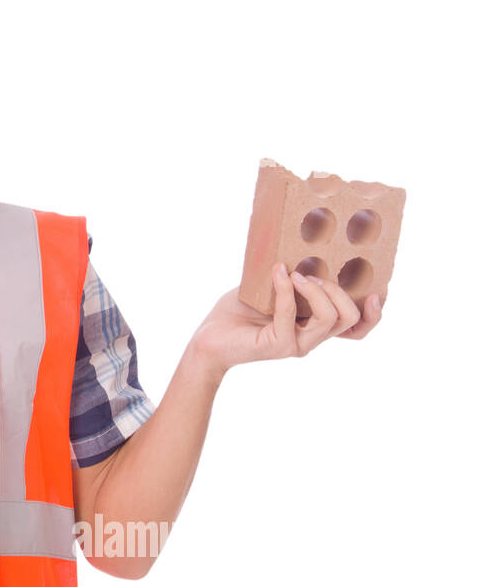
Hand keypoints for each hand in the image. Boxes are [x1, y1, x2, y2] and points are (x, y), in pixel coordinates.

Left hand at [190, 262, 383, 374]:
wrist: (209, 337)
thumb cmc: (238, 311)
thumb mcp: (272, 287)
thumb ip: (294, 274)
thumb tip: (304, 241)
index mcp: (315, 326)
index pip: (358, 328)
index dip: (374, 313)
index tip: (377, 289)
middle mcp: (311, 338)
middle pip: (351, 319)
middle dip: (340, 290)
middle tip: (315, 275)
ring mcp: (296, 344)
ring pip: (330, 319)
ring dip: (318, 291)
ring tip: (298, 274)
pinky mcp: (277, 345)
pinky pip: (291, 315)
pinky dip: (285, 289)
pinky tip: (277, 273)